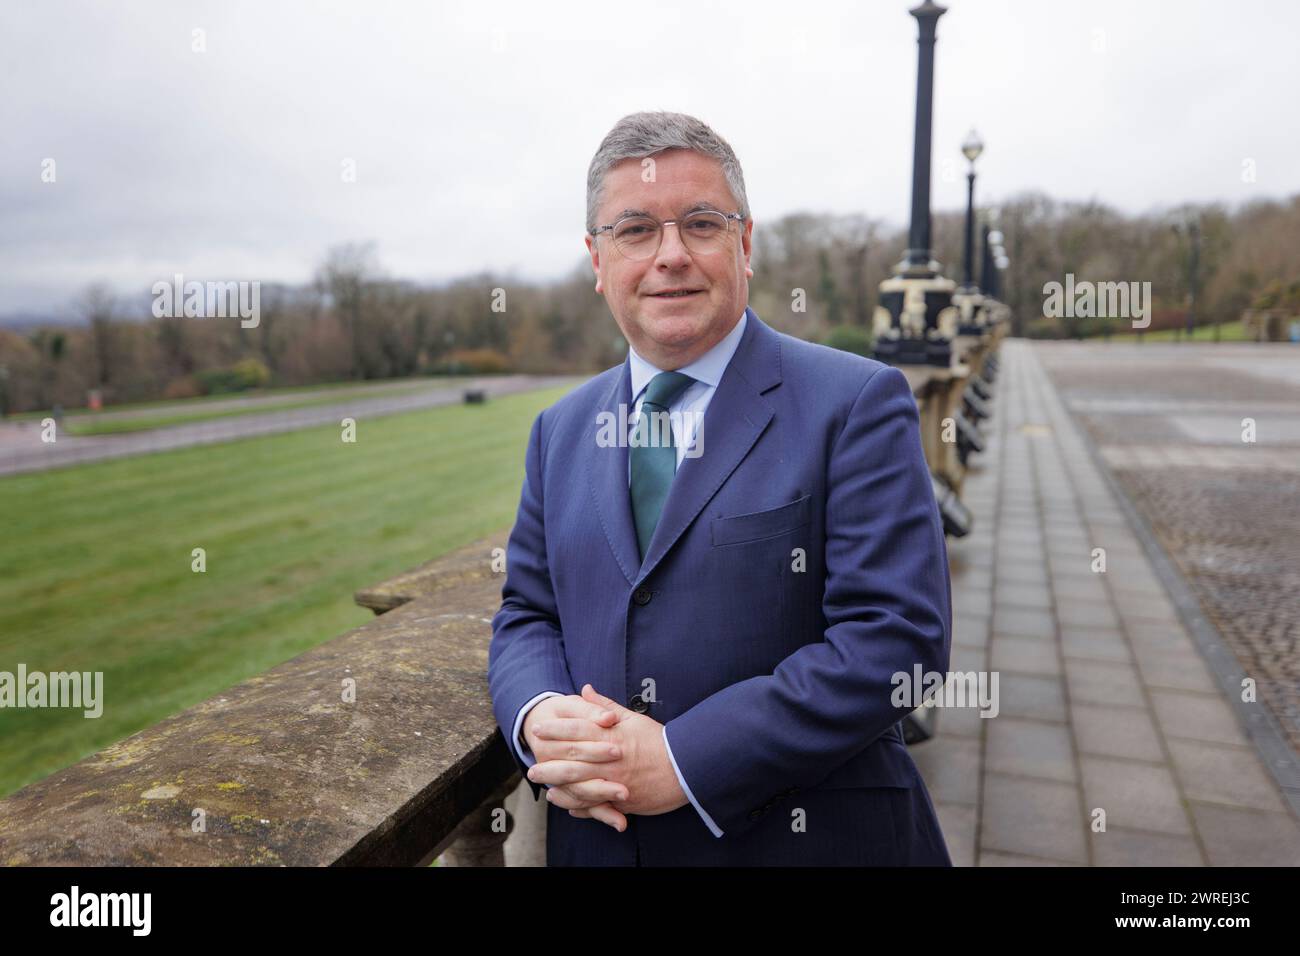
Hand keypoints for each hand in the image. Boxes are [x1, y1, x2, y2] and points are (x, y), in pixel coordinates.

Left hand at [528, 684, 687, 827]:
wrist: (685, 765)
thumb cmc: (658, 740)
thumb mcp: (632, 717)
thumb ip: (605, 705)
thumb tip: (585, 690)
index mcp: (611, 735)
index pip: (577, 729)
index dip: (555, 729)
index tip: (538, 729)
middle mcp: (610, 758)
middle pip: (573, 759)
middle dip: (549, 762)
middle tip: (530, 765)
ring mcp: (616, 780)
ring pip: (580, 783)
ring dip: (559, 785)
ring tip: (543, 786)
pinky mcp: (623, 799)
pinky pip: (596, 803)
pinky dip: (579, 804)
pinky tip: (565, 804)